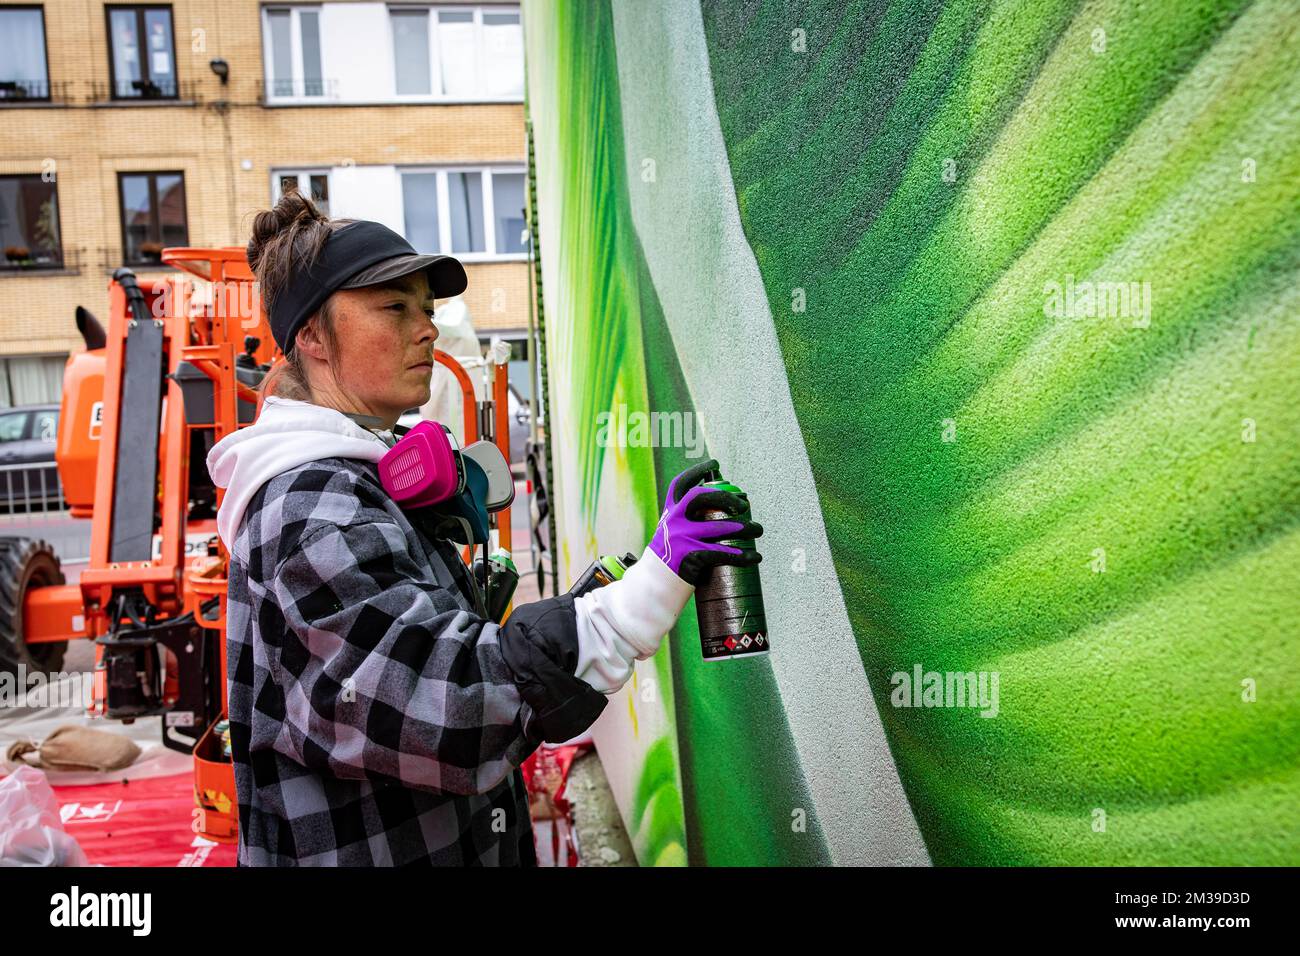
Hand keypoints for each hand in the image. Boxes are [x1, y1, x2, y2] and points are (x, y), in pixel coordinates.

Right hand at [649, 459, 762, 585]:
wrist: (653, 584)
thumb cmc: (670, 556)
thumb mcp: (672, 530)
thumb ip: (686, 517)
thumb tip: (718, 505)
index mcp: (670, 511)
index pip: (682, 484)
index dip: (698, 471)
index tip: (715, 465)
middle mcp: (673, 521)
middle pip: (700, 497)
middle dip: (725, 497)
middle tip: (744, 505)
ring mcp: (680, 538)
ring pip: (719, 528)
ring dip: (744, 528)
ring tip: (758, 530)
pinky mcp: (689, 557)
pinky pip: (721, 553)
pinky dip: (741, 556)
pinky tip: (754, 557)